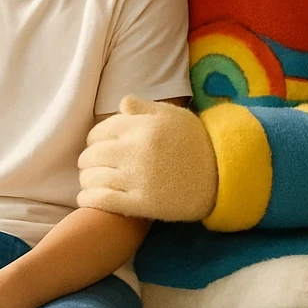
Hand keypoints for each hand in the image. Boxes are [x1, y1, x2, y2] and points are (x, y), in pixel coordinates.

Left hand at [77, 96, 217, 220]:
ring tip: (88, 181)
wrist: (222, 175)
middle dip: (87, 160)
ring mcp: (138, 178)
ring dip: (86, 180)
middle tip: (89, 165)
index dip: (94, 140)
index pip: (99, 132)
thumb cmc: (196, 142)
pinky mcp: (141, 203)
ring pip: (93, 178)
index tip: (96, 146)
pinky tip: (86, 198)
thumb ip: (144, 108)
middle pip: (92, 155)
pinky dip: (88, 199)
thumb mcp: (174, 116)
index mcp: (142, 127)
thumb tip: (121, 104)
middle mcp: (136, 151)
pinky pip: (102, 200)